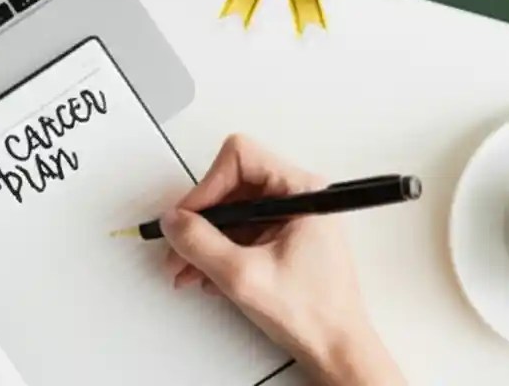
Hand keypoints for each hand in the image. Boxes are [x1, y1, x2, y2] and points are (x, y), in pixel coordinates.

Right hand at [161, 135, 403, 385]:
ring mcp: (291, 218)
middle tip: (178, 247)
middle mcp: (298, 197)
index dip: (207, 186)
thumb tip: (173, 221)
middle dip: (200, 220)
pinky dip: (219, 252)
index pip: (241, 158)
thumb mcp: (244, 276)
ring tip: (186, 271)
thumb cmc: (313, 314)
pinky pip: (241, 232)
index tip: (188, 218)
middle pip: (232, 186)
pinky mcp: (283, 239)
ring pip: (233, 212)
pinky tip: (208, 277)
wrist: (336, 350)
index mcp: (301, 192)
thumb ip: (201, 244)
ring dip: (204, 241)